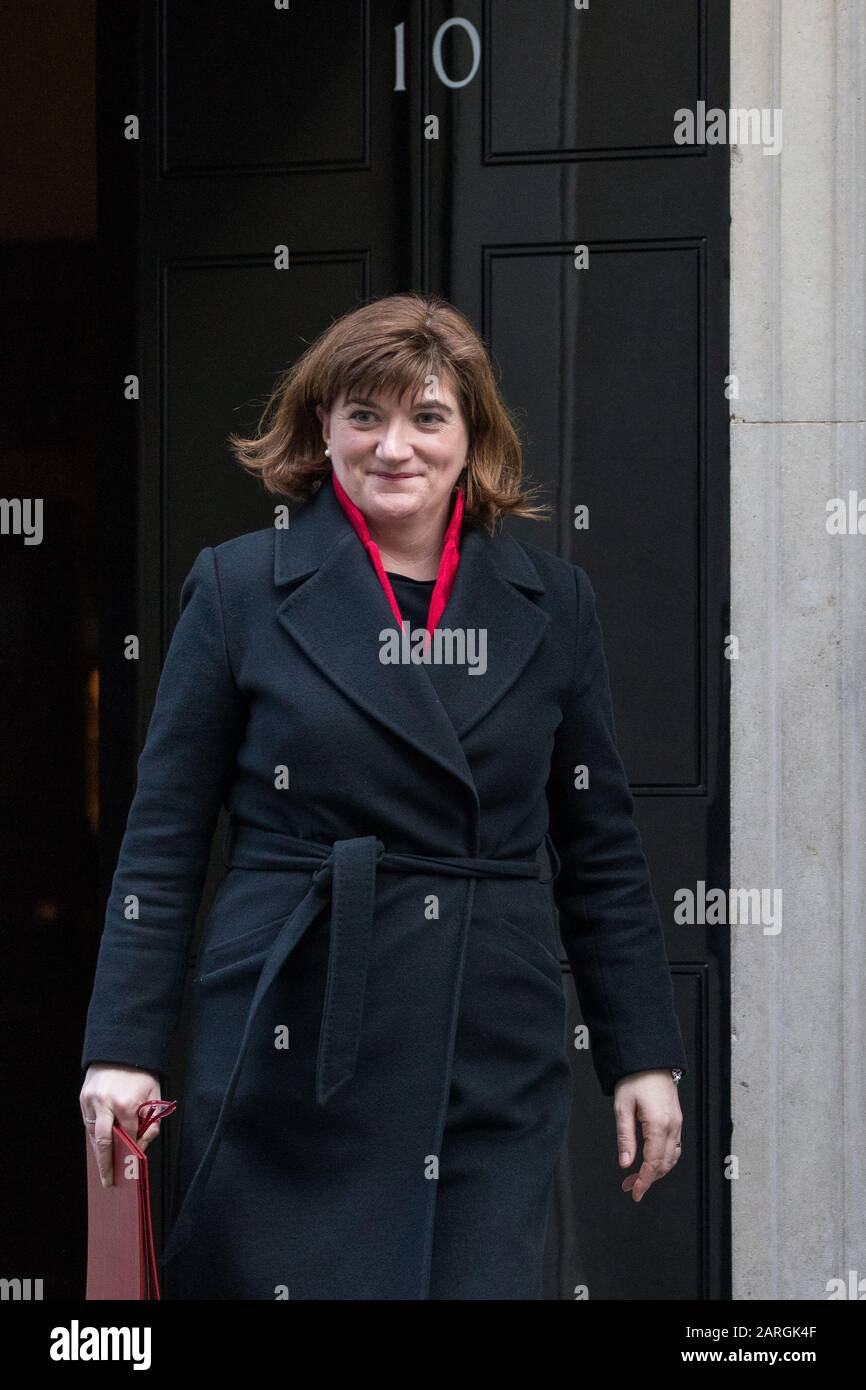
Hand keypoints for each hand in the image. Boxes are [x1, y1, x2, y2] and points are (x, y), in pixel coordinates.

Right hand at [80, 1065, 162, 1187]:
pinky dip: (93, 1135)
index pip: (129, 1137)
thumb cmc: (141, 1073)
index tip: (133, 1164)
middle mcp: (106, 1105)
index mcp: (126, 1105)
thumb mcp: (155, 1094)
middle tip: (108, 1182)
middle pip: (104, 1144)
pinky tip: (99, 1146)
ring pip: (93, 1135)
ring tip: (104, 1167)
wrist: (121, 1048)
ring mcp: (92, 1102)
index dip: (132, 1150)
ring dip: (98, 1152)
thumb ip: (152, 1121)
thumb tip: (143, 1144)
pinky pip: (88, 1123)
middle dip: (106, 1166)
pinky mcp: (83, 1099)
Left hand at [613, 1069, 682, 1201]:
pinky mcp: (677, 1120)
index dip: (644, 1181)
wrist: (650, 1059)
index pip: (653, 1163)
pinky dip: (664, 1159)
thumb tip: (625, 1163)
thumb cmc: (635, 1079)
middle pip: (664, 1164)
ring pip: (672, 1158)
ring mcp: (677, 1123)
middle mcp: (672, 1126)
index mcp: (659, 1124)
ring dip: (656, 1171)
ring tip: (637, 1177)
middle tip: (629, 1187)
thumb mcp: (623, 1107)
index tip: (634, 1192)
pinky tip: (651, 1162)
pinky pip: (674, 1147)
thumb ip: (625, 1138)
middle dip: (648, 1179)